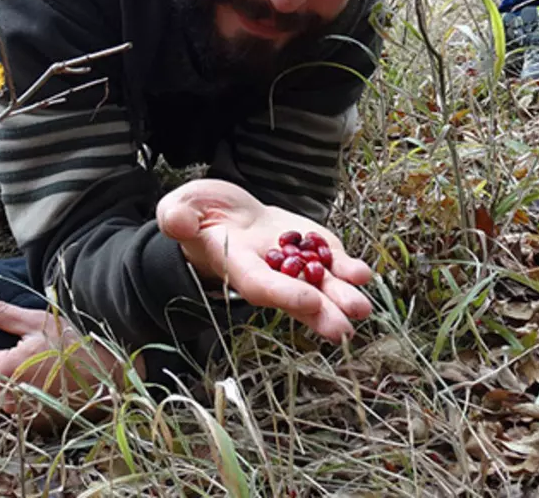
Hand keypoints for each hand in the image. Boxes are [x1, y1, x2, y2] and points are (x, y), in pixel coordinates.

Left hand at [0, 295, 144, 429]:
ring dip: (6, 373)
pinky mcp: (34, 423)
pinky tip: (43, 376)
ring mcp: (21, 414)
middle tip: (20, 341)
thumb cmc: (76, 343)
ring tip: (34, 358)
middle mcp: (7, 398)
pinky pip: (16, 403)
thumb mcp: (35, 320)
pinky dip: (22, 389)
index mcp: (3, 370)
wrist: (113, 375)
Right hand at [155, 179, 371, 343]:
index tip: (307, 302)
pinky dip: (347, 268)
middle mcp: (268, 272)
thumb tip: (175, 221)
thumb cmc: (198, 213)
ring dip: (341, 297)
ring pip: (320, 285)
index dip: (283, 294)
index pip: (260, 285)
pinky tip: (362, 274)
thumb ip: (178, 216)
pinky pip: (330, 260)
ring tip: (362, 308)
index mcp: (235, 266)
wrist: (224, 211)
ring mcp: (292, 262)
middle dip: (320, 313)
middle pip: (296, 297)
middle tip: (344, 330)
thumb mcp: (181, 208)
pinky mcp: (309, 246)